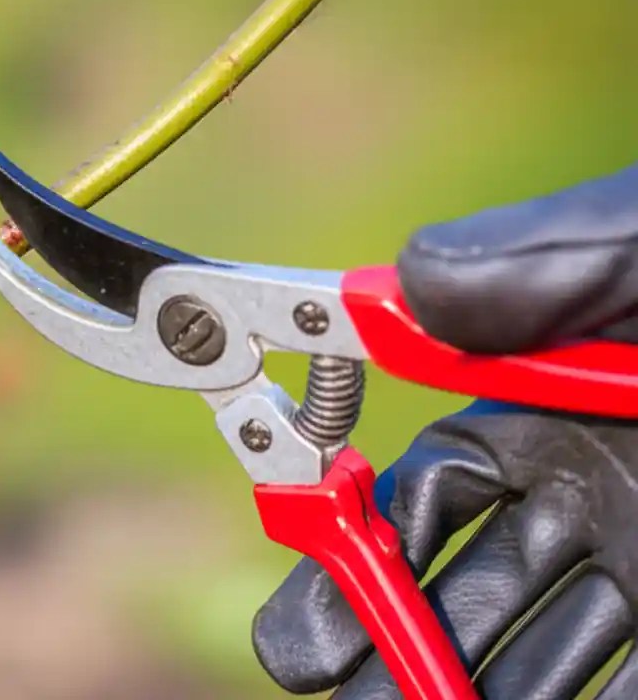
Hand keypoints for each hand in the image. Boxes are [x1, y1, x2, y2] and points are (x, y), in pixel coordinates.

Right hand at [252, 164, 637, 698]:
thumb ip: (542, 259)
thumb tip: (398, 283)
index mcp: (552, 397)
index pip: (430, 475)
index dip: (357, 527)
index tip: (312, 583)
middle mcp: (586, 480)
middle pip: (455, 571)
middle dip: (382, 626)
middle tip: (323, 680)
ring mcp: (637, 546)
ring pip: (525, 639)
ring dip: (450, 681)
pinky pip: (624, 678)